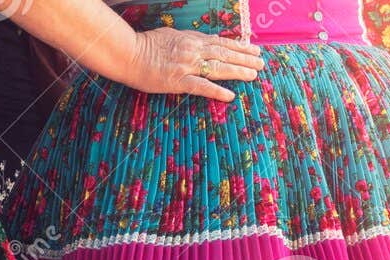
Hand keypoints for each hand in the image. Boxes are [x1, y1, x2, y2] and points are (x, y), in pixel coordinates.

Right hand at [122, 28, 264, 101]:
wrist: (127, 54)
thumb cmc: (144, 45)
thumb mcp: (169, 35)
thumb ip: (186, 40)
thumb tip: (199, 42)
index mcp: (191, 40)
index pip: (220, 42)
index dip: (239, 46)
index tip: (253, 49)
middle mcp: (193, 50)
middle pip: (224, 53)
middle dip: (245, 58)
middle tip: (262, 63)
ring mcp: (186, 66)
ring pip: (218, 67)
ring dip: (238, 71)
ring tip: (254, 75)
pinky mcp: (178, 81)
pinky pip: (201, 87)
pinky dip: (217, 91)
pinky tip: (230, 95)